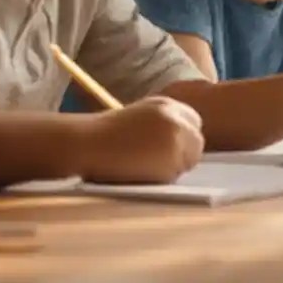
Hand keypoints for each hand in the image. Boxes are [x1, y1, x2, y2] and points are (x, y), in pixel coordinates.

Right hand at [78, 97, 204, 183]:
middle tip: (157, 163)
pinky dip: (163, 178)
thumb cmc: (104, 135)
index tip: (168, 149)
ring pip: (189, 160)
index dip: (183, 138)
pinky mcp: (173, 158)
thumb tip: (182, 143)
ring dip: (173, 168)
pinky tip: (141, 172)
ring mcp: (178, 137)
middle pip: (197, 142)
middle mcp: (177, 118)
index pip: (193, 123)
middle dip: (184, 154)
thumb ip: (162, 126)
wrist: (85, 142)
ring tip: (143, 166)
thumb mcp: (138, 118)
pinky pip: (176, 174)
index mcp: (168, 104)